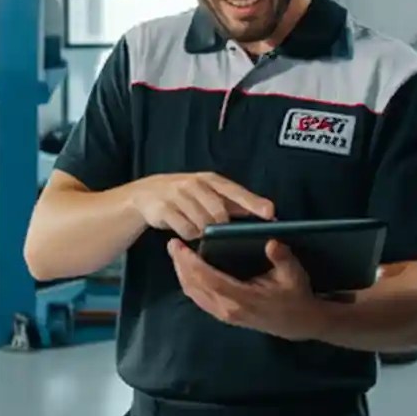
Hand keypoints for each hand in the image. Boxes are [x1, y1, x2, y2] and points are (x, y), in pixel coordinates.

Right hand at [130, 172, 274, 240]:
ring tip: (199, 230)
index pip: (236, 191)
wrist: (146, 194)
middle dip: (222, 226)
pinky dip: (189, 235)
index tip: (270, 213)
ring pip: (202, 222)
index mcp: (210, 180)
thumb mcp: (208, 193)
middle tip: (220, 232)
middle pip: (219, 211)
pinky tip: (186, 232)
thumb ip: (234, 203)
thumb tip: (265, 214)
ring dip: (204, 232)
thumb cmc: (184, 195)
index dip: (253, 202)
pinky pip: (185, 229)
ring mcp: (178, 195)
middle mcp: (195, 184)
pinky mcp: (164, 209)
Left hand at [168, 237, 324, 341]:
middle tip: (173, 244)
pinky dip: (189, 282)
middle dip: (180, 265)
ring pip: (194, 294)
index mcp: (242, 299)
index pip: (209, 280)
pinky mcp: (224, 315)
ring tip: (177, 253)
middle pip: (194, 287)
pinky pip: (199, 298)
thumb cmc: (296, 296)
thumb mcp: (294, 274)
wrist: (300, 324)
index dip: (191, 264)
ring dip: (182, 274)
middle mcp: (228, 309)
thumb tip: (271, 242)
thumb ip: (282, 257)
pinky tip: (187, 269)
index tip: (181, 246)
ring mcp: (224, 315)